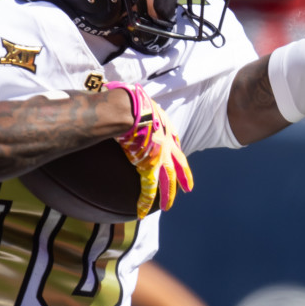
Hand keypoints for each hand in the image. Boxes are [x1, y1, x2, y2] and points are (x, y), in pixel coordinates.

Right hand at [108, 82, 193, 218]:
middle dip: (183, 178)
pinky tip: (141, 213)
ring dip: (167, 197)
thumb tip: (117, 93)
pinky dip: (144, 202)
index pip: (176, 146)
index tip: (180, 161)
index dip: (178, 155)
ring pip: (167, 182)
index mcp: (167, 130)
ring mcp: (159, 158)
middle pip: (178, 166)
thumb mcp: (139, 101)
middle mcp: (167, 146)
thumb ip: (133, 103)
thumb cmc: (132, 101)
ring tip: (167, 207)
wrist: (132, 110)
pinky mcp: (148, 168)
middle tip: (188, 188)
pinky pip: (147, 189)